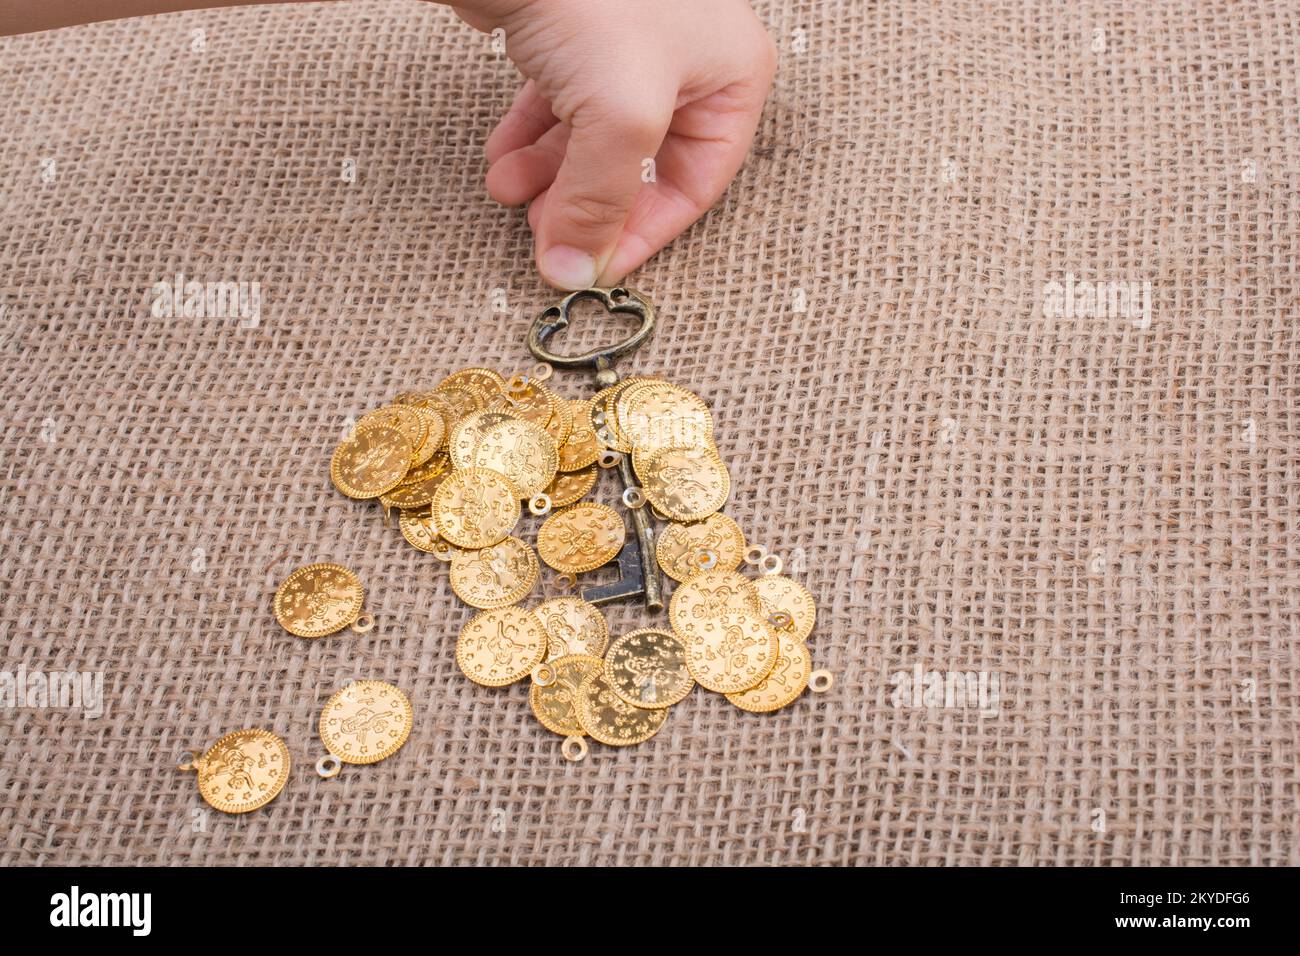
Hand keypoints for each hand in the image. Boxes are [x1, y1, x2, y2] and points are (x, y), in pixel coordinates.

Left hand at [457, 0, 776, 288]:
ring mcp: (627, 51)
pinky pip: (561, 111)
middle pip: (640, 168)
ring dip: (551, 181)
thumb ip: (599, 203)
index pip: (696, 184)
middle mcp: (686, 64)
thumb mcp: (618, 116)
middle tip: (546, 235)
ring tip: (511, 197)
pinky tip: (503, 164)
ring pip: (594, 142)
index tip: (594, 267)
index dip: (642, 232)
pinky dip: (532, 144)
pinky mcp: (574, 40)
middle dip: (588, 204)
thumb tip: (573, 273)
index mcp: (730, 76)